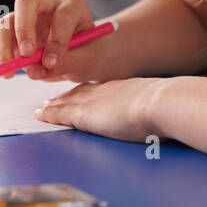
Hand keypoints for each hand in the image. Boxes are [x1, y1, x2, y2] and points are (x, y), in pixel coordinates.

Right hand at [0, 0, 102, 81]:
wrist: (82, 55)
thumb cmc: (88, 52)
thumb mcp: (87, 60)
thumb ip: (66, 63)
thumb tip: (36, 69)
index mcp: (73, 6)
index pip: (63, 16)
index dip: (57, 40)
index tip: (52, 62)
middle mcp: (49, 3)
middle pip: (27, 1)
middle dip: (23, 27)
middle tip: (26, 54)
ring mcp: (29, 14)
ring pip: (8, 20)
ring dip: (5, 45)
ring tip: (9, 70)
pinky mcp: (16, 29)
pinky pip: (2, 36)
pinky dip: (1, 53)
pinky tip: (8, 72)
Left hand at [34, 77, 162, 141]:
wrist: (160, 103)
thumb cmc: (166, 106)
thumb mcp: (158, 104)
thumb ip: (154, 109)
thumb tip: (165, 118)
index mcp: (123, 88)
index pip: (99, 90)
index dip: (86, 93)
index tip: (79, 95)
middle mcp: (104, 91)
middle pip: (79, 93)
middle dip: (65, 97)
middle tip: (52, 100)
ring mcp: (93, 101)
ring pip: (67, 102)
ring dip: (54, 105)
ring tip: (42, 108)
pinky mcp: (83, 115)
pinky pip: (61, 113)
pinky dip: (49, 114)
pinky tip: (40, 115)